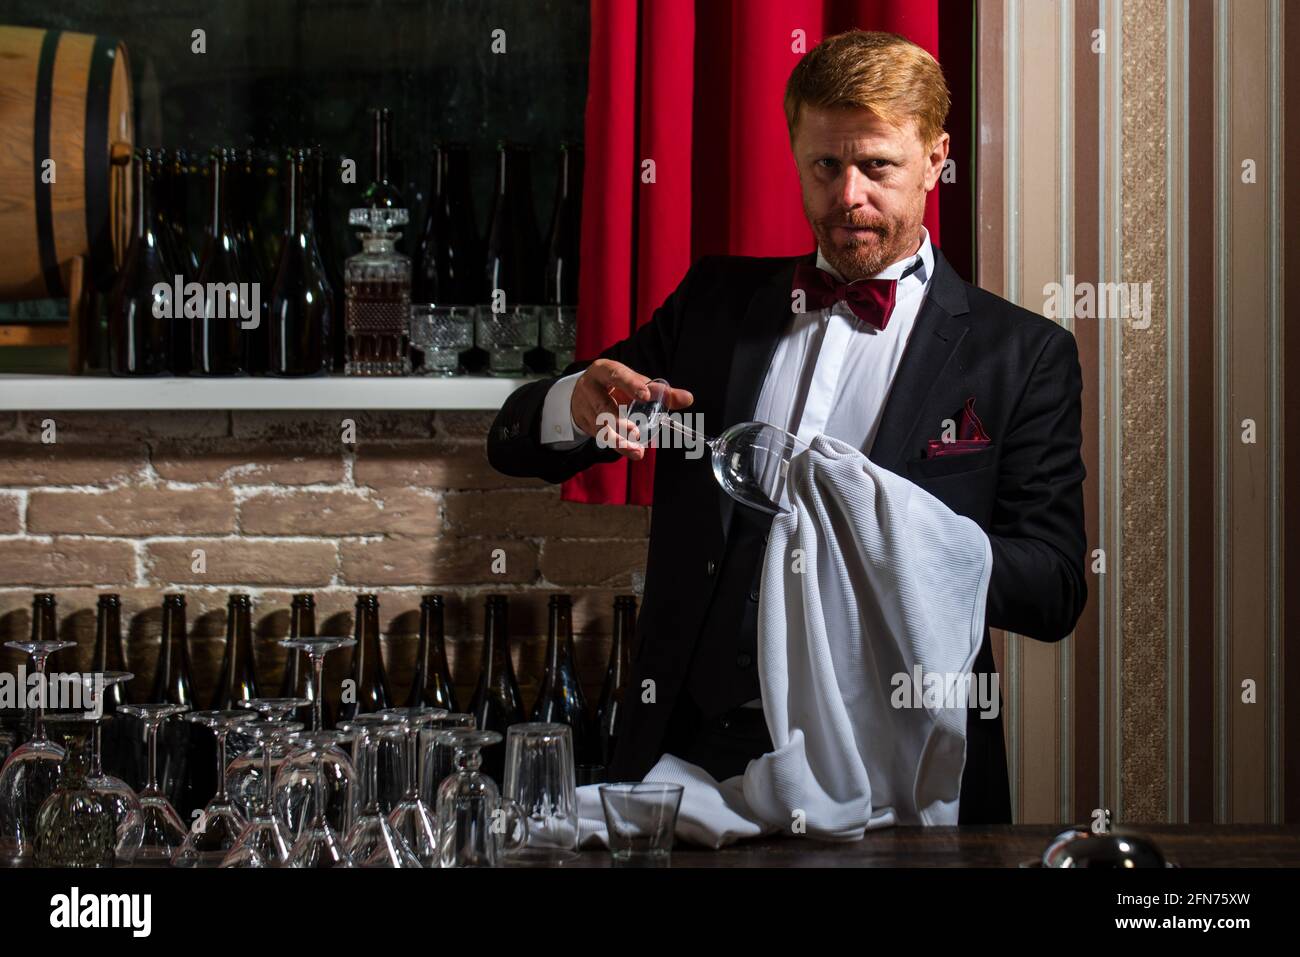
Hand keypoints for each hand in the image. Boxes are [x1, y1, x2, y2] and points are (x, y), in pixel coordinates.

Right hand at [571, 359, 693, 460]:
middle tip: (636, 431)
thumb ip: (661, 392)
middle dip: (619, 420)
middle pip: (603, 405)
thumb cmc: (616, 387)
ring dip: (618, 440)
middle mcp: (590, 387)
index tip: (645, 395)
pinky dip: (616, 445)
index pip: (617, 375)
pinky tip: (629, 450)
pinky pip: (599, 436)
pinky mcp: (583, 423)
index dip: (631, 385)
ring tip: (635, 450)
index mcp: (604, 370)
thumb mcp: (635, 385)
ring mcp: (583, 407)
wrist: (584, 394)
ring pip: (600, 426)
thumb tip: (688, 398)